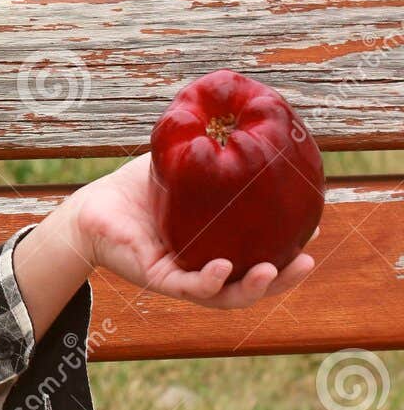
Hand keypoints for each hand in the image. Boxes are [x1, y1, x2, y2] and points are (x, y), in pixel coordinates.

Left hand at [66, 153, 317, 307]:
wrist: (93, 207)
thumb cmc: (137, 189)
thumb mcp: (180, 166)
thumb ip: (208, 149)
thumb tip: (238, 114)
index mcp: (219, 245)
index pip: (262, 253)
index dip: (290, 249)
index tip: (316, 230)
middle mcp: (206, 266)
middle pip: (253, 282)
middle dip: (284, 278)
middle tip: (307, 260)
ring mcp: (184, 276)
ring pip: (226, 295)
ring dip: (253, 287)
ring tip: (270, 270)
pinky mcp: (158, 278)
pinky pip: (188, 286)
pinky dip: (209, 280)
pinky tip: (223, 267)